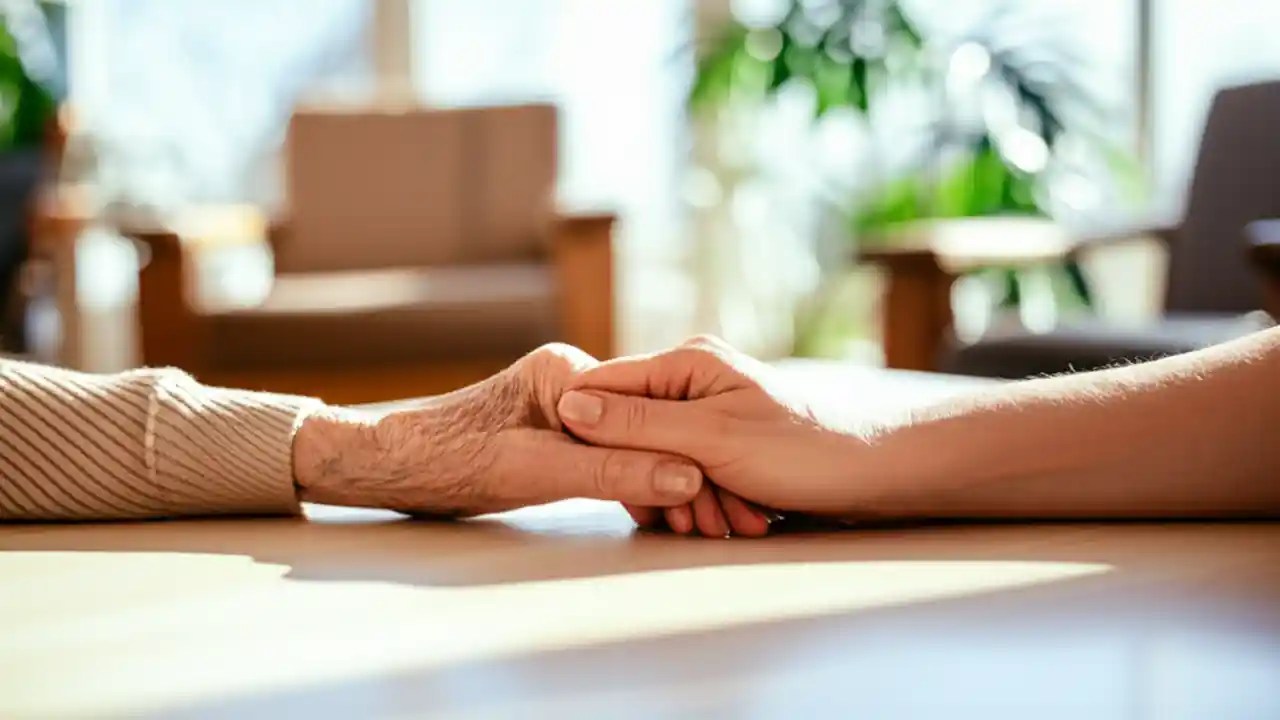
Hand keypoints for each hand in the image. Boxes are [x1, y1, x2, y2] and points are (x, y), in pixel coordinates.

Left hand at [292, 344, 702, 515]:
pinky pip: (605, 457)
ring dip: (661, 482)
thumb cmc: (447, 462)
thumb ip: (612, 472)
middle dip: (682, 472)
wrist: (387, 468)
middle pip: (643, 428)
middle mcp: (568, 380)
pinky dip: (631, 484)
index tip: (720, 494)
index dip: (685, 454)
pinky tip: (660, 513)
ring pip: (628, 446)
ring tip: (703, 522)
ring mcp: (561, 407)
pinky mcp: (553, 433)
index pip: (645, 412)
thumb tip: (686, 476)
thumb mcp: (536, 472)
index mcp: (566, 371)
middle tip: (725, 517)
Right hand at [560, 336, 863, 523]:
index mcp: (685, 362)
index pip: (603, 388)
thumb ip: (638, 424)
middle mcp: (693, 381)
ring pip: (660, 461)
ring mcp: (710, 413)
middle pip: (629, 433)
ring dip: (685, 499)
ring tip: (724, 520)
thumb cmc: (803, 448)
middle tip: (686, 517)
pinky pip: (692, 475)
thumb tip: (568, 406)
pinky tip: (737, 519)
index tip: (601, 477)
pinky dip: (709, 502)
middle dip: (652, 480)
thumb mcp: (712, 438)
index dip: (592, 435)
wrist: (877, 471)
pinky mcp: (727, 444)